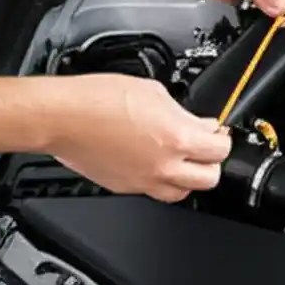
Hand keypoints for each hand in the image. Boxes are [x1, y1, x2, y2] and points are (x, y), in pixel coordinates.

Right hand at [42, 74, 231, 202]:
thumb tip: (198, 122)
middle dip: (211, 161)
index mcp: (177, 138)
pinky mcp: (126, 188)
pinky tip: (153, 163)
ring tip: (181, 160)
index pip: (220, 149)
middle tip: (204, 147)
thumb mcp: (153, 92)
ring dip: (188, 177)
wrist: (62, 117)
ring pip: (183, 192)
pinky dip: (160, 180)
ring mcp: (144, 181)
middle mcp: (164, 166)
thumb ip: (182, 112)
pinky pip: (154, 192)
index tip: (217, 132)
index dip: (222, 138)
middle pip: (210, 178)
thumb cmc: (98, 99)